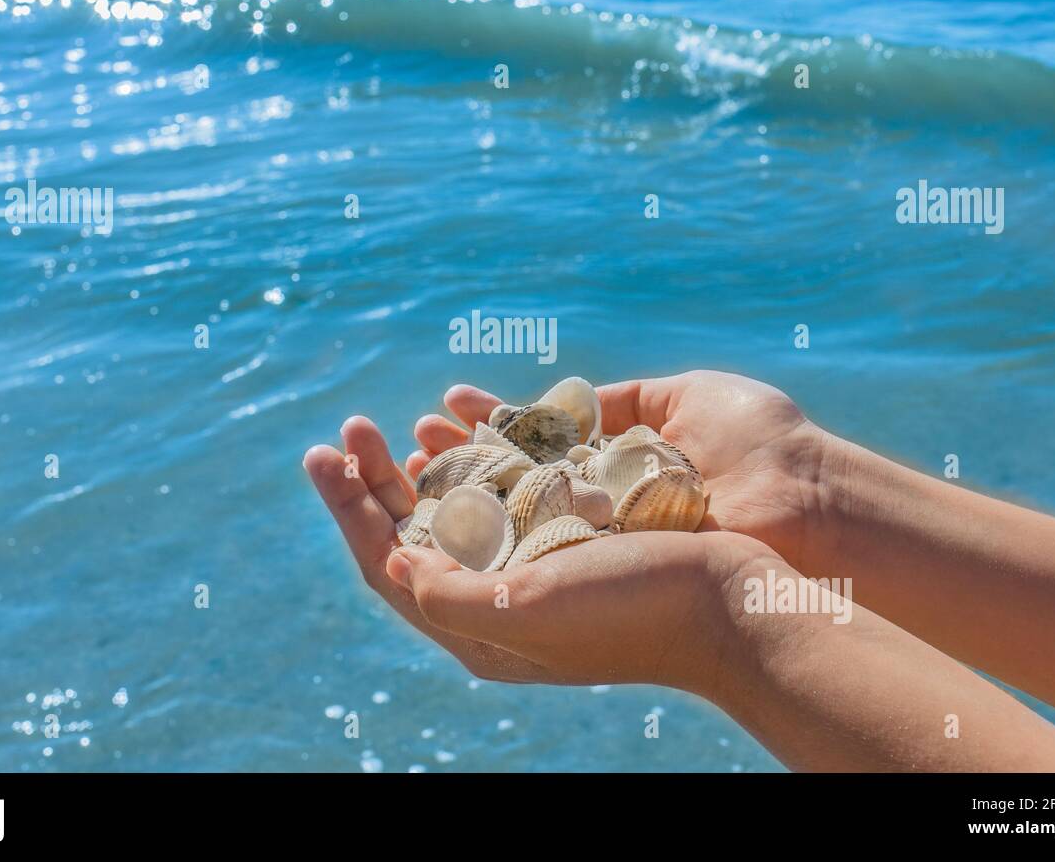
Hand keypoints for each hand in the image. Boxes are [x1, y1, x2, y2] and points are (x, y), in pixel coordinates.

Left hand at [303, 380, 789, 694]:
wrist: (732, 605)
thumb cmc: (635, 611)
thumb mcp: (532, 610)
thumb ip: (452, 594)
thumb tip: (388, 557)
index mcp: (478, 628)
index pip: (387, 561)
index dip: (347, 507)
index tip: (322, 452)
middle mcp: (499, 603)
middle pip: (414, 533)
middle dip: (374, 480)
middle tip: (350, 426)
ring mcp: (535, 572)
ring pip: (458, 513)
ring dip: (424, 469)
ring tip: (402, 426)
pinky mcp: (570, 543)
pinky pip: (507, 498)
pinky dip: (481, 465)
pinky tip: (471, 435)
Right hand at [408, 371, 828, 565]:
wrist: (805, 503)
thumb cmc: (759, 442)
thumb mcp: (687, 398)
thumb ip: (624, 402)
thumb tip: (576, 400)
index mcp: (618, 462)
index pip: (534, 440)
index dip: (488, 421)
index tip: (446, 400)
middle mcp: (600, 506)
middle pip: (509, 478)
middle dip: (454, 454)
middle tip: (403, 432)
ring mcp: (599, 543)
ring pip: (506, 516)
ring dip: (451, 488)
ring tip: (400, 459)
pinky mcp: (603, 573)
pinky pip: (529, 553)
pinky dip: (479, 532)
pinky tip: (436, 509)